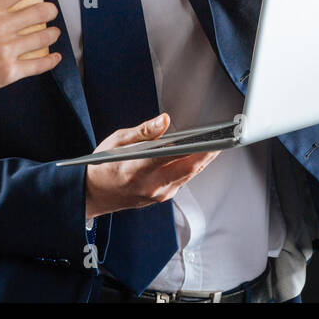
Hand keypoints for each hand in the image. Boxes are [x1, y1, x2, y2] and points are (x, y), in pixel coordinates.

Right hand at [0, 0, 63, 108]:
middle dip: (51, 11)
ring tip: (53, 33)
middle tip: (52, 13)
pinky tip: (54, 57)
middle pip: (40, 11)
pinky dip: (51, 60)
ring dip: (52, 34)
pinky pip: (40, 64)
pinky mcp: (9, 72)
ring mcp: (6, 49)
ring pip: (44, 37)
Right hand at [83, 114, 220, 219]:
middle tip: (223, 138)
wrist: (95, 195)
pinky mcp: (162, 197)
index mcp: (135, 170)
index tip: (208, 139)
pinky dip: (192, 166)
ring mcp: (157, 195)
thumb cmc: (104, 165)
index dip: (191, 148)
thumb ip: (143, 131)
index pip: (168, 157)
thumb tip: (164, 120)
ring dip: (203, 160)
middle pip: (186, 169)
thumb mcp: (117, 141)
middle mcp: (149, 186)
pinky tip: (200, 153)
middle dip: (207, 154)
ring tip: (217, 142)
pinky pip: (182, 180)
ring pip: (188, 175)